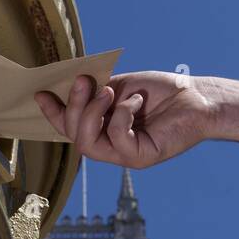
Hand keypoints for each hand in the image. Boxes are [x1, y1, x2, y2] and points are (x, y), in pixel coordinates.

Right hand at [35, 71, 216, 168]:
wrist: (198, 97)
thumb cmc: (162, 92)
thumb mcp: (121, 87)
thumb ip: (97, 90)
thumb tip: (70, 82)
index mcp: (103, 130)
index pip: (69, 128)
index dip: (53, 114)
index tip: (41, 93)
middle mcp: (111, 146)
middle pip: (74, 136)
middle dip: (73, 107)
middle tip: (84, 80)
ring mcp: (125, 155)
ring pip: (88, 143)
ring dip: (92, 112)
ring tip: (110, 91)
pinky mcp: (142, 157)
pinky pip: (117, 138)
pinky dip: (123, 114)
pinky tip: (137, 102)